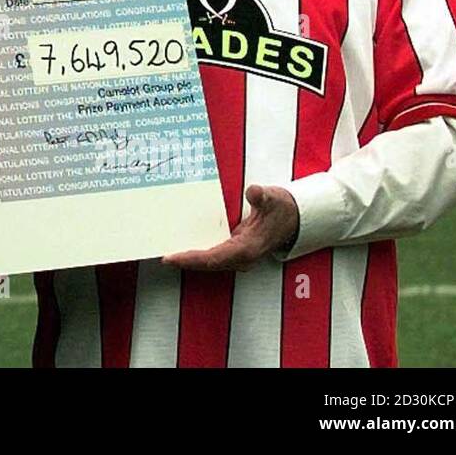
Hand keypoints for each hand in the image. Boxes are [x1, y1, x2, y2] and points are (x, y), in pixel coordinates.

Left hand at [162, 185, 299, 271]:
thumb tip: (253, 191)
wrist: (294, 218)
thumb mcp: (274, 198)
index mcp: (248, 248)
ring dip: (188, 259)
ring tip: (166, 254)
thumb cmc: (281, 209)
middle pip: (207, 263)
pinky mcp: (234, 252)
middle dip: (184, 261)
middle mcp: (241, 257)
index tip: (172, 258)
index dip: (192, 259)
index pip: (214, 258)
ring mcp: (237, 256)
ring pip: (208, 262)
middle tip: (162, 256)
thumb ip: (263, 196)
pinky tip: (181, 248)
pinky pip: (211, 256)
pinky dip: (195, 254)